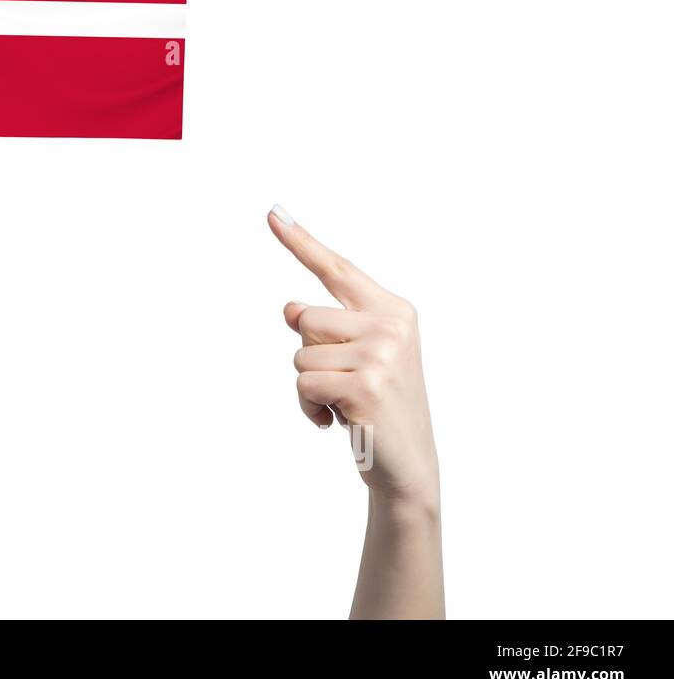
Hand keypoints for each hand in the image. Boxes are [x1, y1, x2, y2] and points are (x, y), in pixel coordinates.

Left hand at [269, 205, 442, 617]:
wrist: (406, 467)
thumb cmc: (377, 407)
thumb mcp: (361, 357)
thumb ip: (331, 325)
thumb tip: (290, 308)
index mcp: (392, 310)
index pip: (336, 268)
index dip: (300, 240)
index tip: (271, 211)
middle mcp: (390, 323)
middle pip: (302, 316)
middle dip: (309, 352)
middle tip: (342, 381)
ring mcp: (381, 352)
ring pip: (298, 353)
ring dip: (309, 385)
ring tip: (343, 403)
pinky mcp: (365, 383)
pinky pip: (302, 383)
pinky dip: (309, 408)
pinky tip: (336, 422)